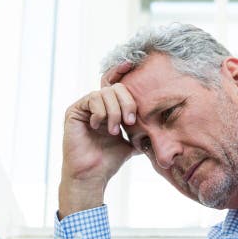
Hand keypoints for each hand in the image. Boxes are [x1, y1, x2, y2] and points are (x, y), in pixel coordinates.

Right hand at [58, 62, 136, 218]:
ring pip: (106, 93)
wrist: (92, 175)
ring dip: (115, 112)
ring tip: (114, 131)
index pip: (118, 85)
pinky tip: (99, 126)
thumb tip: (162, 129)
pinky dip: (101, 112)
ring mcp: (86, 107)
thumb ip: (142, 132)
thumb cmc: (109, 162)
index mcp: (111, 109)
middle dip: (127, 103)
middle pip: (117, 87)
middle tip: (130, 122)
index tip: (133, 63)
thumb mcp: (131, 144)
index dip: (122, 71)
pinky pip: (92, 98)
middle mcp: (98, 105)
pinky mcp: (75, 111)